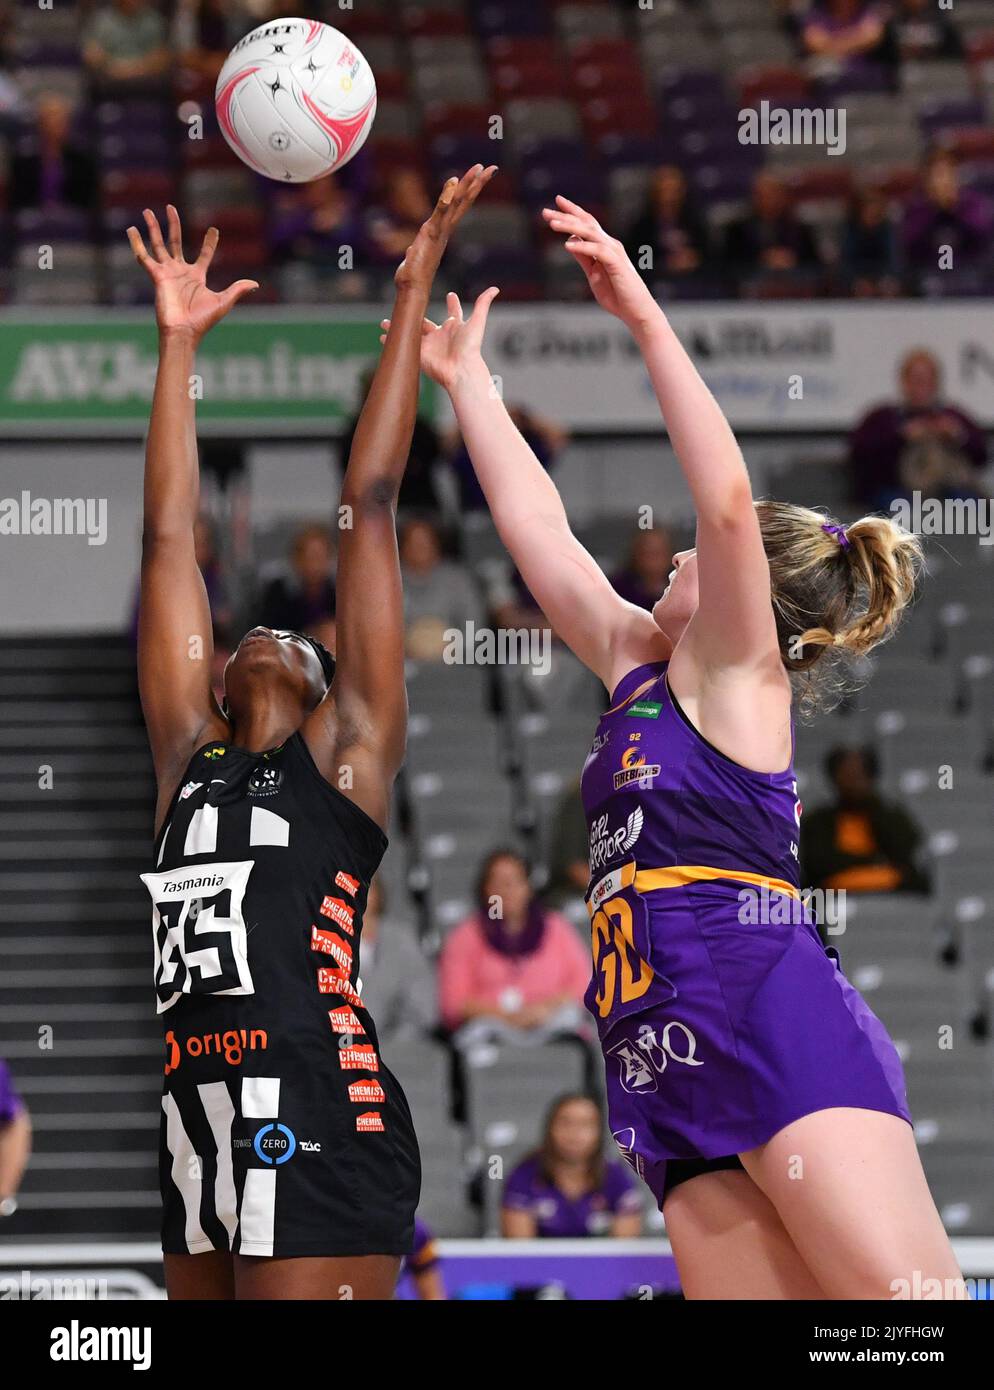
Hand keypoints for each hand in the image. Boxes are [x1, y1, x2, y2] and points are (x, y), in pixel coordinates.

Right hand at [127, 206, 258, 341]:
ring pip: (158, 244)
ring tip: (147, 211)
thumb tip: (256, 284)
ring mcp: (167, 273)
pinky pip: (144, 257)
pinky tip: (131, 230)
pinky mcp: (156, 276)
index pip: (204, 254)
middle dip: (173, 224)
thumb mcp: (224, 302)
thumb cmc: (202, 320)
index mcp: (197, 276)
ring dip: (153, 227)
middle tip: (170, 207)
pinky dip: (136, 244)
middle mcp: (180, 272)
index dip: (209, 242)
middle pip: (175, 242)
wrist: (184, 331)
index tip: (214, 230)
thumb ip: (238, 290)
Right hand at [380, 287, 499, 392]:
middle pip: (424, 321)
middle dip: (415, 315)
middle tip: (405, 306)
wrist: (461, 370)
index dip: (452, 305)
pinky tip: (383, 337)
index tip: (451, 295)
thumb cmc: (471, 347)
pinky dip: (392, 341)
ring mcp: (427, 345)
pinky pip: (403, 346)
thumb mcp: (477, 321)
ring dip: (398, 327)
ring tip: (385, 321)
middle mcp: (439, 335)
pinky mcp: (419, 354)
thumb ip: (483, 304)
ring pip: (409, 332)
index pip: (453, 313)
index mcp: (453, 327)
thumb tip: (494, 288)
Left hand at [395, 163, 496, 291]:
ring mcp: (440, 230)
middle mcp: (446, 228)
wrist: (413, 286)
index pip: (459, 206)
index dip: (470, 190)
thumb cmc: (414, 273)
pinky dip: (447, 195)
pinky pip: (441, 210)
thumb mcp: (416, 254)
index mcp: (443, 230)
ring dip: (468, 184)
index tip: (481, 175)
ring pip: (457, 202)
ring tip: (479, 168)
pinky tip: (453, 180)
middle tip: (491, 168)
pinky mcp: (431, 232)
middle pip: (465, 201)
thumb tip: (413, 251)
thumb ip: (416, 250)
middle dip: (478, 184)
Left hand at [542, 195, 658, 331]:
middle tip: (544, 212)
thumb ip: (584, 258)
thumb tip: (570, 242)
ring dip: (570, 226)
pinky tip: (567, 245)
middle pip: (586, 223)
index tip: (554, 204)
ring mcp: (614, 252)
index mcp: (604, 246)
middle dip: (565, 215)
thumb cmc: (617, 295)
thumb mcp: (593, 275)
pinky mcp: (617, 263)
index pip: (587, 224)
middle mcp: (609, 244)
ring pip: (591, 232)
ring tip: (552, 224)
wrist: (635, 311)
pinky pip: (598, 251)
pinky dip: (583, 247)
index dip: (571, 213)